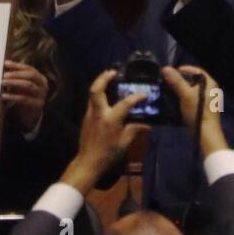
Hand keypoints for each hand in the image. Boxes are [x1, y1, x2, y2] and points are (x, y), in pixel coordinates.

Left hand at [2, 60, 48, 133]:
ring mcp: (41, 95)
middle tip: (4, 75)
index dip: (17, 65)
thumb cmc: (25, 96)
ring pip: (28, 85)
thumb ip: (16, 77)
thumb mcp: (21, 86)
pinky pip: (24, 99)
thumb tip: (3, 67)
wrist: (31, 115)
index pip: (29, 68)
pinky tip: (4, 95)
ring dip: (14, 82)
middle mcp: (43, 85)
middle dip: (16, 74)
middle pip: (31, 75)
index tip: (6, 63)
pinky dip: (13, 96)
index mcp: (40, 78)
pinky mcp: (37, 105)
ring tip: (2, 82)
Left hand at [61, 70, 148, 192]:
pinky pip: (92, 102)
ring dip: (100, 84)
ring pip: (92, 94)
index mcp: (110, 120)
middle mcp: (98, 113)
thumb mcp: (124, 143)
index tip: (144, 94)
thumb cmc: (108, 154)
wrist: (88, 162)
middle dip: (104, 78)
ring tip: (109, 78)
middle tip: (114, 72)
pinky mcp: (86, 118)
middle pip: (96, 90)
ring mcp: (90, 114)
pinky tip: (106, 97)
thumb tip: (148, 124)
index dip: (136, 97)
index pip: (125, 103)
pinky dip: (99, 95)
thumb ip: (135, 130)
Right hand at [160, 65, 225, 156]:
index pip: (196, 70)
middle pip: (193, 80)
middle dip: (180, 80)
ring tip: (169, 90)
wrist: (205, 133)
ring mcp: (207, 100)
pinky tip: (175, 100)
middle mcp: (210, 90)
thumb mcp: (185, 94)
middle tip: (168, 81)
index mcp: (209, 83)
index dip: (184, 69)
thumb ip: (176, 81)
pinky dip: (184, 97)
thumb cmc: (197, 111)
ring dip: (181, 89)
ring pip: (192, 90)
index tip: (172, 71)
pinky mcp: (203, 108)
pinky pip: (192, 98)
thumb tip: (166, 68)